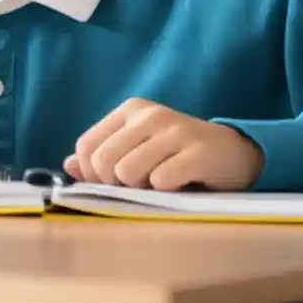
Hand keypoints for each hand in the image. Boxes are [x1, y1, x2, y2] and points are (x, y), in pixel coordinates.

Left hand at [63, 98, 263, 190]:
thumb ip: (103, 155)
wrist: (234, 153)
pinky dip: (165, 192)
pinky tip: (180, 184)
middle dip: (115, 184)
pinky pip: (161, 180)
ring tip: (160, 183)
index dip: (91, 174)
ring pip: (127, 172)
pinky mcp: (198, 151)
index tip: (111, 183)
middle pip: (102, 162)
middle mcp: (149, 114)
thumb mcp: (138, 149)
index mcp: (130, 110)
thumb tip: (68, 166)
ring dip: (142, 189)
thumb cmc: (179, 155)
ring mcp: (175, 130)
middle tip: (139, 185)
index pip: (85, 146)